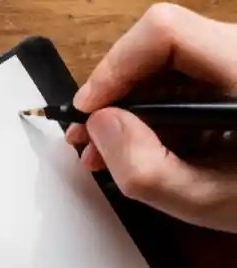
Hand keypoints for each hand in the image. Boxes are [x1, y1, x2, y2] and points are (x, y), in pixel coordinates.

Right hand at [66, 4, 236, 232]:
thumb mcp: (210, 199)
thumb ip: (146, 168)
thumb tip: (102, 126)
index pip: (166, 33)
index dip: (116, 66)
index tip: (92, 108)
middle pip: (163, 45)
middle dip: (117, 91)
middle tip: (90, 137)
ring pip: (172, 64)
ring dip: (134, 105)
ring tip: (109, 151)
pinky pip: (190, 79)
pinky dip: (160, 112)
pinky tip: (146, 147)